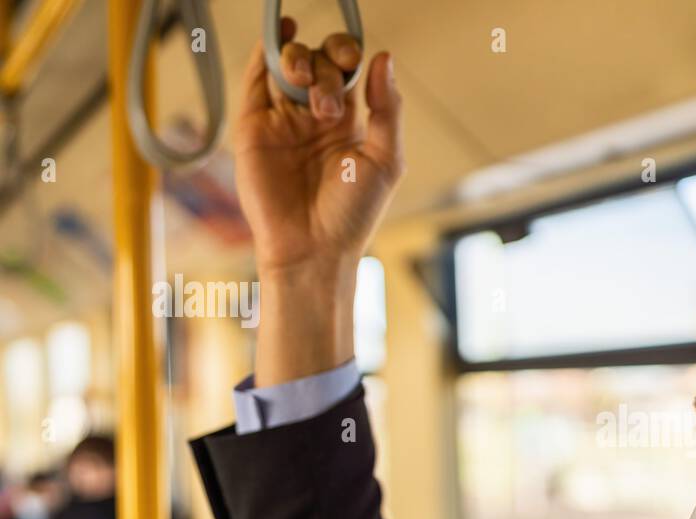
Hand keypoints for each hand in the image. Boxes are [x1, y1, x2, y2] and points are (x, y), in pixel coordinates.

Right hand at [235, 18, 404, 273]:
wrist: (313, 249)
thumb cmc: (353, 215)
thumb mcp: (385, 160)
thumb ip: (387, 109)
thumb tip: (384, 58)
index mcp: (348, 122)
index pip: (345, 70)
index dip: (348, 55)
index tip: (353, 61)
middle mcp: (314, 116)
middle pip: (317, 63)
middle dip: (325, 68)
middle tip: (327, 106)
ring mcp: (282, 120)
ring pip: (286, 65)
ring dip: (297, 58)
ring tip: (305, 82)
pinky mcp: (253, 127)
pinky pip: (254, 80)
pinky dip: (265, 54)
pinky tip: (279, 37)